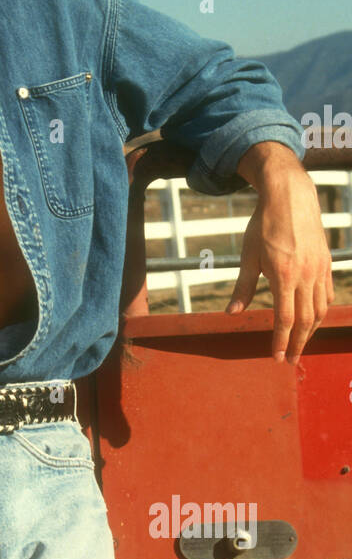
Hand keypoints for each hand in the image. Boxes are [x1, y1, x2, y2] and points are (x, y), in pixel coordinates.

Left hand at [226, 167, 333, 363]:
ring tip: (301, 344)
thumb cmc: (265, 225)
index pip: (285, 319)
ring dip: (311, 331)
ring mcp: (319, 269)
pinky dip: (320, 311)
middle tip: (291, 361)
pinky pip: (327, 295)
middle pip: (306, 320)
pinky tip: (313, 319)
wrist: (290, 197)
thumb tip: (232, 313)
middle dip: (299, 344)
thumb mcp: (248, 256)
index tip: (278, 358)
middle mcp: (306, 275)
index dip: (281, 341)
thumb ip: (243, 287)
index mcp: (284, 275)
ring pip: (319, 310)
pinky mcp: (326, 263)